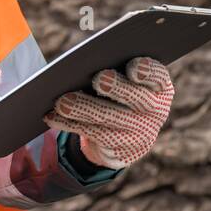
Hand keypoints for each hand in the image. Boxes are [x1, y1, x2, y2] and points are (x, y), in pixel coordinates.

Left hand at [43, 56, 174, 168]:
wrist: (127, 139)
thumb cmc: (119, 96)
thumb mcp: (123, 82)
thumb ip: (112, 69)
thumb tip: (81, 61)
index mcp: (158, 88)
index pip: (158, 77)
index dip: (148, 72)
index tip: (134, 67)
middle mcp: (154, 110)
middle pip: (137, 98)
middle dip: (118, 88)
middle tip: (100, 79)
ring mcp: (139, 132)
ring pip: (110, 118)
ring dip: (84, 108)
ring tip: (62, 101)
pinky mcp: (119, 149)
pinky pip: (91, 134)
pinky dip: (69, 123)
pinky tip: (52, 116)